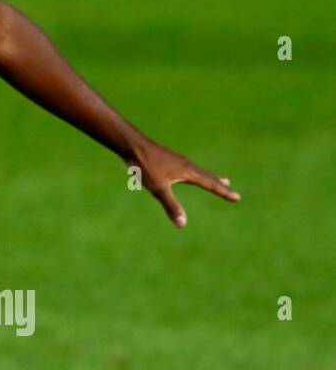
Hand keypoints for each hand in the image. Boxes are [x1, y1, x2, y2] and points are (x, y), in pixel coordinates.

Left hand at [125, 140, 240, 227]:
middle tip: (230, 186)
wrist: (133, 145)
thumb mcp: (158, 188)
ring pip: (198, 170)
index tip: (237, 198)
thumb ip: (171, 206)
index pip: (211, 185)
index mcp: (188, 172)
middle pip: (207, 176)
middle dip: (219, 183)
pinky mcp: (168, 158)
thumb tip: (182, 224)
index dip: (224, 193)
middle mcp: (186, 164)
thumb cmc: (146, 166)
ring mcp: (177, 160)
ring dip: (208, 176)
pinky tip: (188, 172)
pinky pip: (187, 167)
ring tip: (217, 179)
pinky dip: (195, 172)